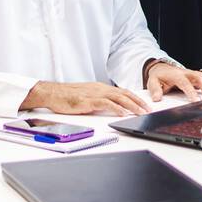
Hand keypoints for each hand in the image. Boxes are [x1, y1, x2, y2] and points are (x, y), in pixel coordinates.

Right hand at [19, 81, 151, 115]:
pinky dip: (116, 108)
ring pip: (118, 98)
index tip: (145, 105)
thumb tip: (110, 107)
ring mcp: (95, 94)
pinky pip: (106, 104)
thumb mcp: (87, 97)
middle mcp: (100, 89)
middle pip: (124, 94)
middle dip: (138, 102)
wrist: (53, 93)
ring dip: (132, 105)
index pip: (122, 92)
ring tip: (141, 112)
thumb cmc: (67, 96)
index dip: (135, 98)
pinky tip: (123, 113)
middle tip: (148, 110)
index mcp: (101, 88)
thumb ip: (99, 100)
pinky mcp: (88, 101)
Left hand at [144, 61, 201, 101]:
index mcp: (177, 75)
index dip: (191, 92)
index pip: (185, 83)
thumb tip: (157, 98)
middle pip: (201, 78)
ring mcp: (195, 74)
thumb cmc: (160, 76)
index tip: (195, 101)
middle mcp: (188, 73)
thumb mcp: (152, 81)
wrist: (163, 68)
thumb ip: (154, 90)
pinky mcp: (199, 76)